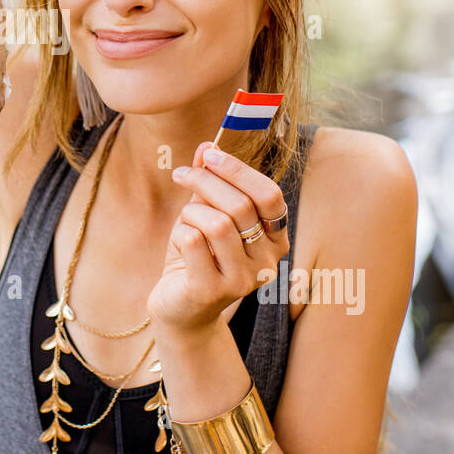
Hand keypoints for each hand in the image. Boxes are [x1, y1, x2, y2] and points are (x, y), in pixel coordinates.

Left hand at [147, 141, 290, 337]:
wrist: (180, 308)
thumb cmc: (196, 256)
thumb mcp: (204, 213)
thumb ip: (210, 181)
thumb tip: (207, 145)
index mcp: (275, 239)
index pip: (269, 196)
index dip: (239, 170)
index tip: (209, 153)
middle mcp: (267, 261)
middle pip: (240, 206)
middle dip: (205, 181)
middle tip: (182, 174)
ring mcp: (243, 280)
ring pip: (217, 223)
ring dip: (191, 212)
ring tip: (183, 219)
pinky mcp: (213, 290)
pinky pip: (192, 242)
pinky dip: (179, 233)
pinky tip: (178, 246)